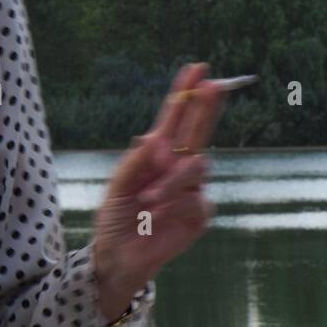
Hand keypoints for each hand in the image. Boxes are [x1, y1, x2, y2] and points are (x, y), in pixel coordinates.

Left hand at [92, 62, 226, 320]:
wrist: (118, 257)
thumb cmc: (114, 218)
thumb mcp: (116, 187)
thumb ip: (134, 163)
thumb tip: (152, 137)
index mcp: (155, 156)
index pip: (173, 120)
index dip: (184, 95)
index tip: (197, 69)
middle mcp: (177, 168)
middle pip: (197, 132)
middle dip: (204, 108)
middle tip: (212, 86)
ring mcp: (191, 190)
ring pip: (195, 170)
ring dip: (170, 184)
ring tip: (147, 201)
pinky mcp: (199, 215)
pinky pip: (194, 201)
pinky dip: (173, 207)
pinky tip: (156, 218)